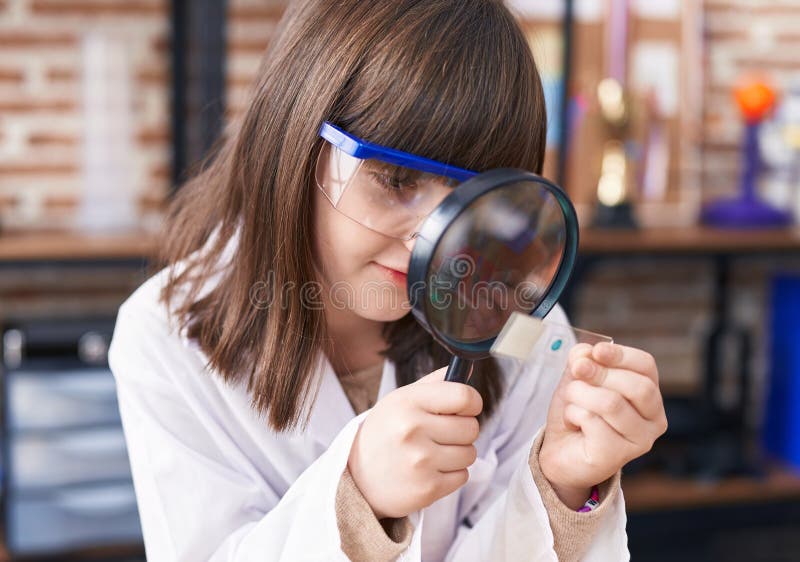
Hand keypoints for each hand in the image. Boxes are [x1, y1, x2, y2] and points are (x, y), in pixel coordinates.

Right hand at [347, 367, 482, 518]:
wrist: (358, 478)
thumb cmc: (386, 433)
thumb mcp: (400, 400)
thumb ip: (433, 384)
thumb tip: (464, 369)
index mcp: (408, 402)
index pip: (463, 396)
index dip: (472, 402)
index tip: (466, 408)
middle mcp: (412, 430)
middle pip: (471, 427)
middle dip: (463, 431)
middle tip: (443, 434)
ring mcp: (420, 461)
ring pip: (470, 453)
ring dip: (458, 454)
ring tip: (434, 453)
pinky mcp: (427, 488)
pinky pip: (463, 476)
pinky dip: (452, 474)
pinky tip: (430, 470)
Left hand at [540, 342, 667, 508]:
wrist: (560, 452)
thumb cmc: (577, 413)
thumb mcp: (578, 379)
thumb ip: (583, 361)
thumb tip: (585, 352)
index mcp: (649, 395)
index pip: (646, 366)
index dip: (621, 354)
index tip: (597, 351)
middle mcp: (653, 420)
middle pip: (636, 386)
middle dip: (599, 373)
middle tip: (576, 370)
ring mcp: (639, 441)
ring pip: (611, 403)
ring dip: (580, 394)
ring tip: (571, 401)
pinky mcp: (616, 456)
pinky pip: (592, 420)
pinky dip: (572, 413)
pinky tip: (572, 422)